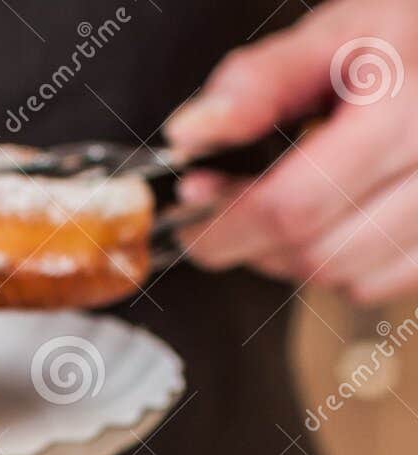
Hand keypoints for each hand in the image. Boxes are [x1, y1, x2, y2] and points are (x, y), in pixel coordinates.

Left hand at [165, 0, 417, 301]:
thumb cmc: (396, 45)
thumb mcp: (334, 36)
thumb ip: (260, 81)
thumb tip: (192, 131)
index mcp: (405, 113)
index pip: (294, 207)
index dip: (226, 223)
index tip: (192, 211)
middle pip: (314, 253)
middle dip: (251, 240)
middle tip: (224, 208)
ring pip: (338, 276)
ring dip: (289, 256)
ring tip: (279, 205)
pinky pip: (371, 286)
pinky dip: (336, 266)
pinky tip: (329, 220)